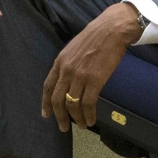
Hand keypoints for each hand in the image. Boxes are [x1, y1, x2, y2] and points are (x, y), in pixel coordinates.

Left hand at [41, 3, 139, 130]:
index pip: (48, 87)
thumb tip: (67, 79)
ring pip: (72, 104)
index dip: (45, 103)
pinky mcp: (95, 80)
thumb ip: (68, 63)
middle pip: (57, 100)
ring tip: (82, 126)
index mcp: (60, 62)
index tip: (46, 115)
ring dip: (77, 119)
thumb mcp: (73, 48)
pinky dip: (88, 115)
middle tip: (63, 127)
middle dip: (59, 116)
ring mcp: (80, 76)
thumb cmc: (95, 36)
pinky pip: (88, 103)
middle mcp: (66, 70)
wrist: (111, 29)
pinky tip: (91, 120)